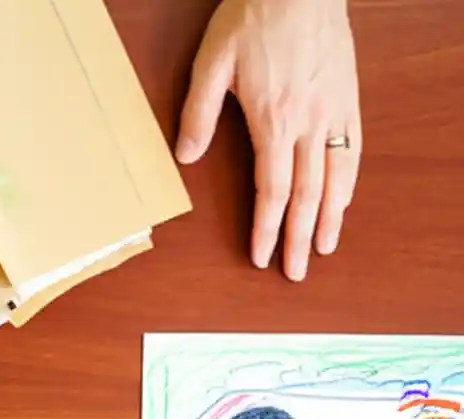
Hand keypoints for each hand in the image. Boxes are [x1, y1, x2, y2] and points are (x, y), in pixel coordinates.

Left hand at [177, 0, 359, 280]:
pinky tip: (345, 201)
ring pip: (337, 178)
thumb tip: (187, 157)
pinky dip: (350, 182)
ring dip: (331, 218)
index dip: (266, 228)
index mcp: (273, 120)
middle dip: (300, 238)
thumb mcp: (211, 63)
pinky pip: (354, 150)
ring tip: (325, 248)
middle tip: (297, 272)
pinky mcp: (348, 98)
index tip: (260, 256)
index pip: (271, 190)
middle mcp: (309, 122)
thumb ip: (198, 113)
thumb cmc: (253, 18)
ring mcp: (334, 111)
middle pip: (307, 195)